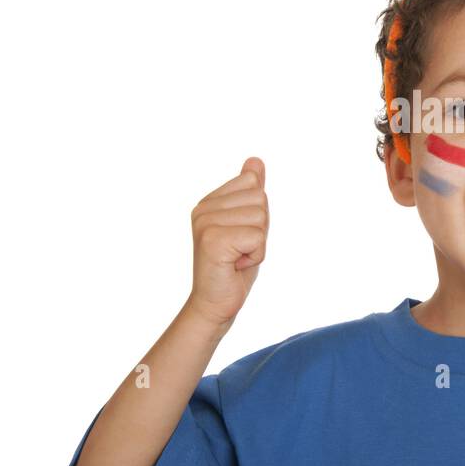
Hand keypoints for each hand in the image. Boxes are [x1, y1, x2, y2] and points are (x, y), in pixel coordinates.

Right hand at [186, 157, 268, 329]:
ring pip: (261, 218)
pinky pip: (258, 238)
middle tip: (239, 249)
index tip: (240, 236)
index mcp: (209, 201)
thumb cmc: (232, 266)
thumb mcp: (246, 224)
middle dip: (260, 229)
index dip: (258, 215)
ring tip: (236, 257)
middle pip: (260, 199)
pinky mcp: (213, 240)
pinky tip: (235, 265)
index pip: (254, 184)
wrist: (215, 304)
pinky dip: (255, 256)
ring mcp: (206, 223)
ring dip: (257, 244)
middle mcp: (203, 208)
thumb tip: (255, 161)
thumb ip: (249, 192)